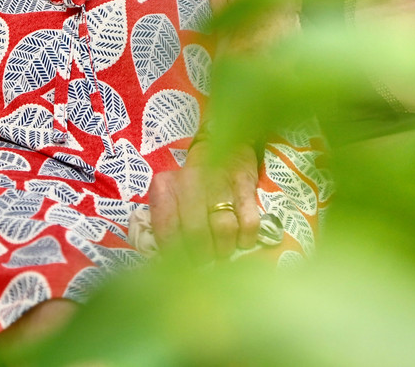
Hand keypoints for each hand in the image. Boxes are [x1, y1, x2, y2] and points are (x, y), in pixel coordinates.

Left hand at [148, 141, 259, 258]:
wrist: (221, 147)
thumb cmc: (191, 183)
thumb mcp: (171, 196)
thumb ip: (167, 222)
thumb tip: (171, 262)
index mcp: (165, 187)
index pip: (166, 229)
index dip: (175, 255)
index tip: (182, 267)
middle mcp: (190, 183)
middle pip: (196, 232)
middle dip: (202, 257)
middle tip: (205, 264)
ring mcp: (219, 183)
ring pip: (224, 229)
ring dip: (224, 249)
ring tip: (223, 253)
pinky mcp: (245, 184)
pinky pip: (249, 222)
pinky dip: (246, 238)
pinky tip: (242, 241)